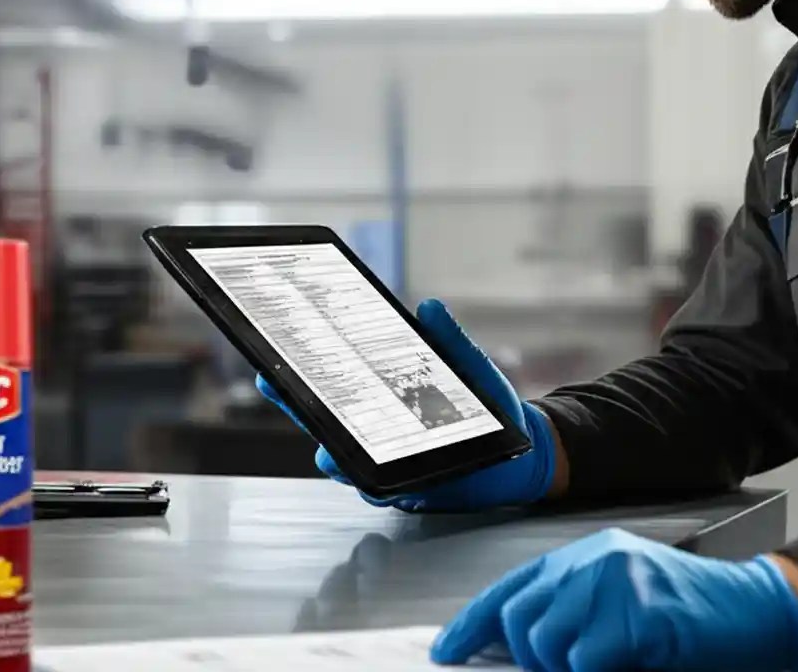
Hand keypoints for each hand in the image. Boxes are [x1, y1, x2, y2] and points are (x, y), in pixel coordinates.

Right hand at [256, 298, 556, 512]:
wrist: (523, 452)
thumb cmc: (490, 407)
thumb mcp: (471, 367)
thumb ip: (450, 341)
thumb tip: (429, 307)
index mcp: (381, 398)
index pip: (333, 385)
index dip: (299, 374)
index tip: (274, 357)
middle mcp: (376, 432)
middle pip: (324, 422)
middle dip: (296, 406)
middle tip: (276, 384)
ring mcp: (388, 462)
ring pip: (345, 462)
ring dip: (332, 454)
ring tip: (327, 447)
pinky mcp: (407, 489)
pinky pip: (380, 490)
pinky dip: (372, 485)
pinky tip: (364, 474)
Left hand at [430, 529, 797, 671]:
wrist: (762, 610)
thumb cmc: (694, 614)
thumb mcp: (623, 603)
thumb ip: (572, 615)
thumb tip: (515, 648)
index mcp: (585, 557)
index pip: (510, 589)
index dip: (472, 624)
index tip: (447, 651)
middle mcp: (593, 562)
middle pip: (521, 620)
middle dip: (533, 660)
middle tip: (569, 669)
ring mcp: (617, 584)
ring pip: (547, 645)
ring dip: (568, 669)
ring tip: (612, 662)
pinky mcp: (641, 616)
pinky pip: (584, 660)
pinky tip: (631, 663)